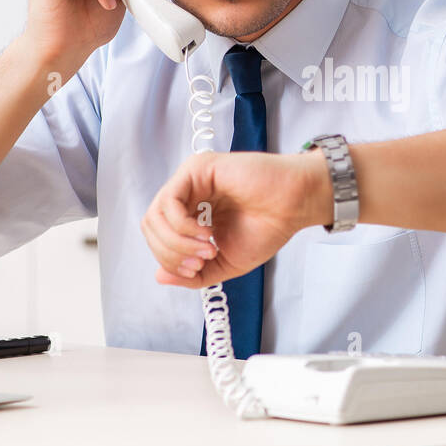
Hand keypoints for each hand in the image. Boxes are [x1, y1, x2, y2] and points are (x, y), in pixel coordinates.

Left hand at [141, 150, 330, 287]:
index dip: (171, 261)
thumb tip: (159, 277)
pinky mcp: (197, 168)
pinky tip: (206, 233)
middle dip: (171, 254)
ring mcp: (190, 179)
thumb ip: (193, 274)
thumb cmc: (268, 228)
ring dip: (177, 243)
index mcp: (191, 214)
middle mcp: (187, 195)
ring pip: (155, 216)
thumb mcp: (225, 264)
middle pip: (152, 228)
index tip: (198, 270)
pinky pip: (169, 201)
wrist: (294, 206)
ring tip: (206, 249)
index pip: (159, 239)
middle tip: (199, 263)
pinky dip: (181, 226)